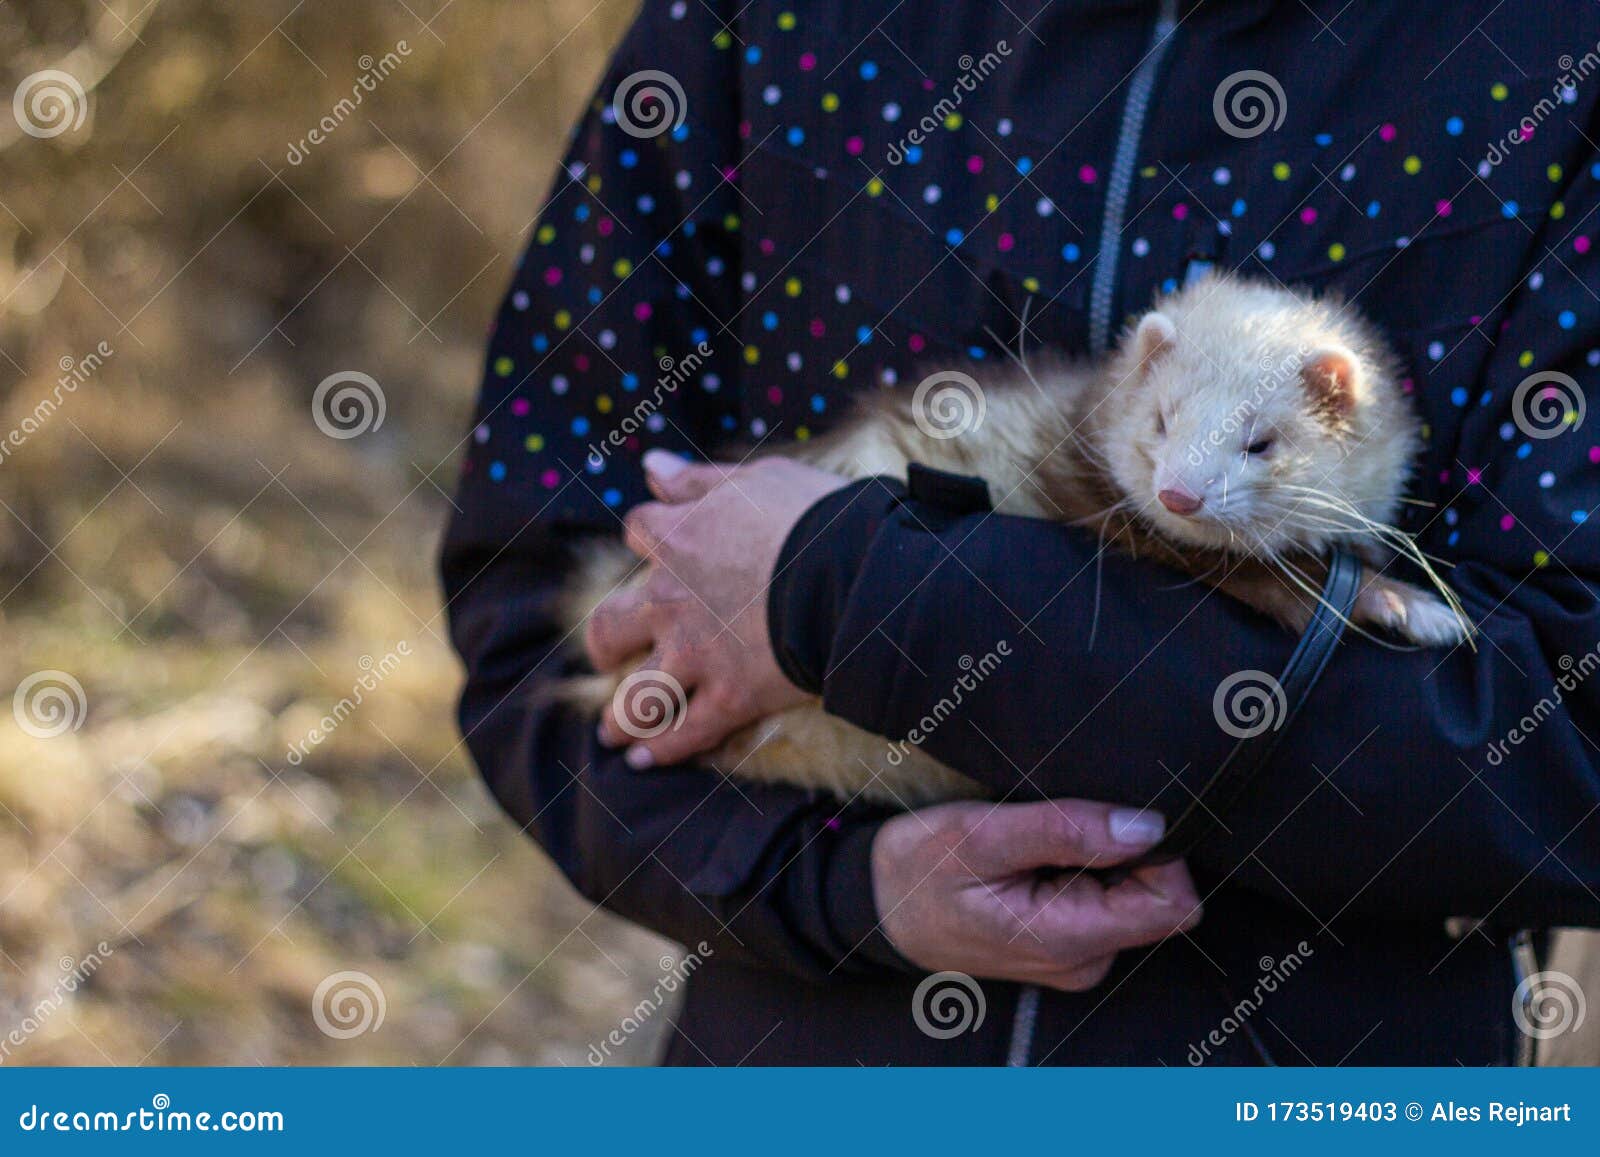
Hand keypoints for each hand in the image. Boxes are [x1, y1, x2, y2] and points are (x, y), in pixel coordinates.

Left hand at [588, 450, 850, 766]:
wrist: (853, 573)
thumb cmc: (814, 517)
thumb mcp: (754, 479)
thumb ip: (697, 480)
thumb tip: (651, 466)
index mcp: (678, 536)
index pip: (640, 530)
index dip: (647, 538)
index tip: (655, 544)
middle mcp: (672, 599)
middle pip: (611, 624)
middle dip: (604, 644)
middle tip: (607, 655)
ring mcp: (696, 653)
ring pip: (637, 695)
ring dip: (620, 717)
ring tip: (611, 734)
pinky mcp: (730, 697)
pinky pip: (685, 733)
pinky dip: (661, 751)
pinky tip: (641, 763)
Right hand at [871, 799, 1199, 989]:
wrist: (875, 906)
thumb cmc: (918, 869)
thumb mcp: (980, 835)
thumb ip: (1066, 831)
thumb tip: (1147, 826)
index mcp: (1069, 938)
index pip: (1173, 904)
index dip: (1160, 852)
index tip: (1110, 819)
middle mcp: (1086, 960)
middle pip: (1161, 899)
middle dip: (1128, 852)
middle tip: (1060, 826)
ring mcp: (1079, 958)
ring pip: (1137, 898)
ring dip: (1104, 859)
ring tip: (1041, 841)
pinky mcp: (1069, 945)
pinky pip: (1110, 903)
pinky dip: (1088, 871)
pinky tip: (1040, 856)